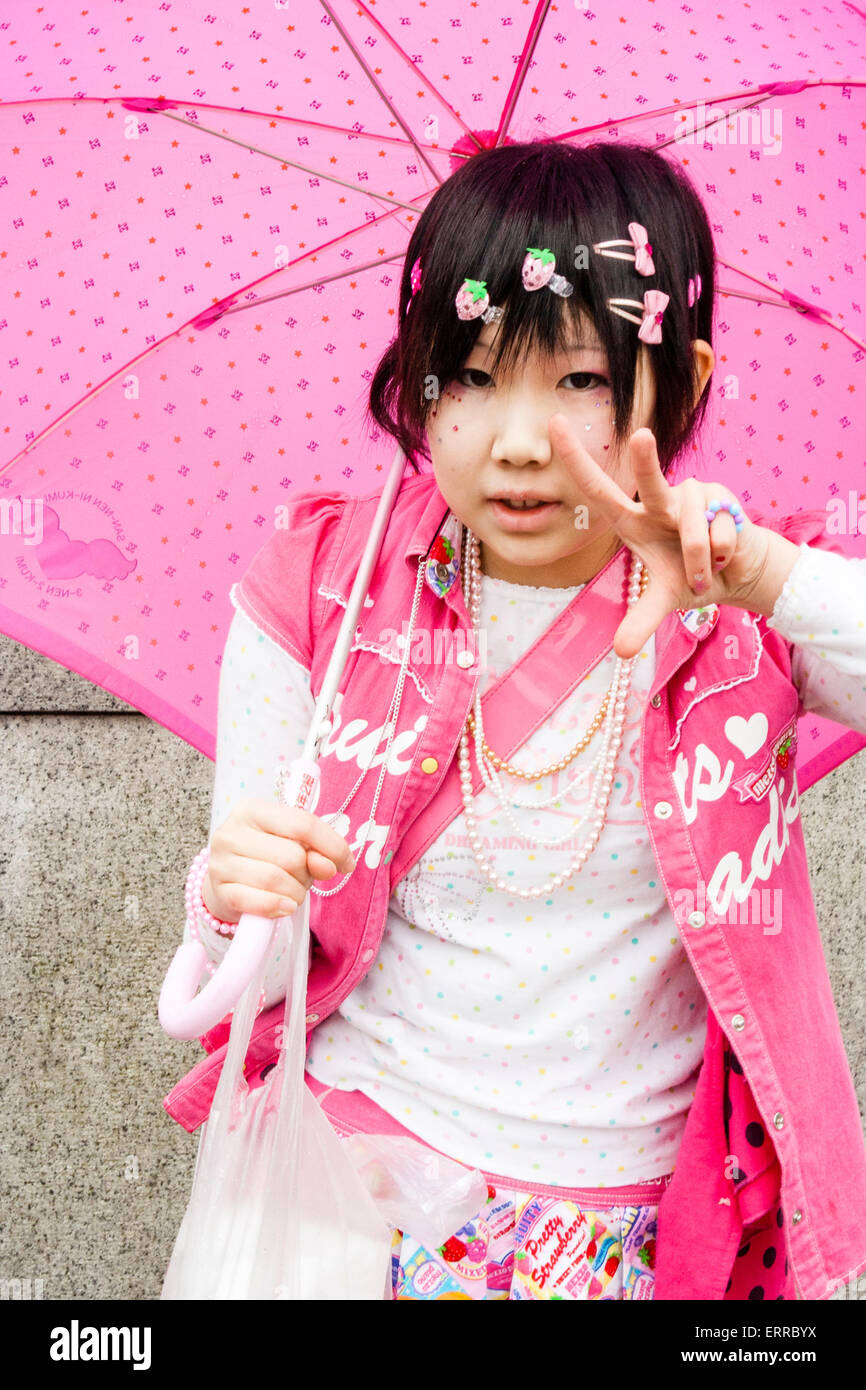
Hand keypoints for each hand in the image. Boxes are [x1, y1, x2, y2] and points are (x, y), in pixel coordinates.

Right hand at [205, 798, 355, 921]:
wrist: (228, 880)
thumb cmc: (265, 857)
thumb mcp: (291, 845)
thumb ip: (315, 851)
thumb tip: (331, 866)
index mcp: (252, 810)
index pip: (302, 824)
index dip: (332, 846)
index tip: (347, 864)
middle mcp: (231, 832)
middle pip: (291, 855)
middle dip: (307, 874)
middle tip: (305, 879)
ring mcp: (220, 862)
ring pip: (275, 879)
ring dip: (296, 893)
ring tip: (294, 893)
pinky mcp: (218, 891)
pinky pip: (257, 902)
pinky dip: (278, 906)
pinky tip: (285, 906)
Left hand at [550, 415, 775, 659]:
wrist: (737, 574)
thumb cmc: (689, 576)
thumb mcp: (662, 600)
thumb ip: (640, 622)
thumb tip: (621, 654)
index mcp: (632, 520)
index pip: (597, 487)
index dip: (574, 457)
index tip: (554, 421)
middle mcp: (659, 502)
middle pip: (651, 482)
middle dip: (647, 461)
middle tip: (641, 435)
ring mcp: (691, 496)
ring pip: (694, 532)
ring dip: (699, 564)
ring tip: (703, 573)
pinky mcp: (722, 498)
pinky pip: (720, 535)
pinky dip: (721, 557)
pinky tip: (724, 554)